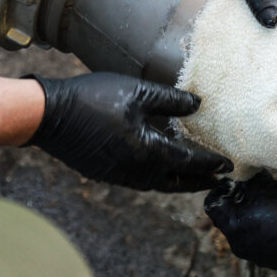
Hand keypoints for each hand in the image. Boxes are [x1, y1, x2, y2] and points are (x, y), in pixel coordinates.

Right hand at [25, 73, 231, 191]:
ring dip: (178, 181)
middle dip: (198, 181)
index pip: (189, 162)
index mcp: (148, 152)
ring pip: (157, 184)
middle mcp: (137, 171)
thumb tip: (198, 104)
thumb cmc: (93, 99)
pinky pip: (139, 180)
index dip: (210, 163)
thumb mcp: (136, 93)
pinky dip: (157, 177)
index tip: (227, 166)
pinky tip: (159, 168)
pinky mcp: (105, 173)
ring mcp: (119, 175)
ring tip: (193, 177)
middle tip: (217, 180)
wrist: (49, 116)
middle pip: (176, 182)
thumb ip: (170, 100)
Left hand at [204, 172, 276, 276]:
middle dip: (245, 196)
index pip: (212, 205)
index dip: (220, 188)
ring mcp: (256, 254)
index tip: (231, 180)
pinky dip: (271, 220)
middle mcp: (240, 244)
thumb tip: (246, 180)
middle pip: (232, 215)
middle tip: (259, 182)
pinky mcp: (272, 259)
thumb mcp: (268, 188)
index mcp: (233, 227)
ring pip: (251, 224)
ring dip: (261, 206)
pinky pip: (264, 235)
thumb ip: (250, 183)